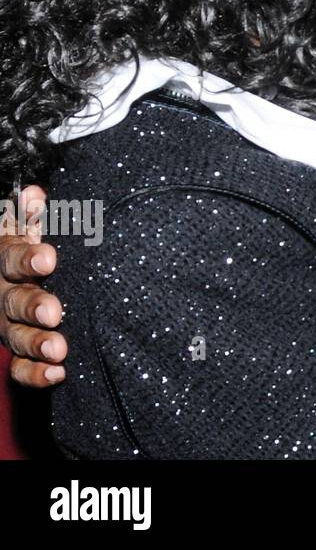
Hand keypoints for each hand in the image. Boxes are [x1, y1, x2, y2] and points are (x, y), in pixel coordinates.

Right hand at [0, 185, 65, 385]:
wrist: (27, 275)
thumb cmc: (35, 247)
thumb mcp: (30, 229)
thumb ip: (32, 215)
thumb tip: (33, 192)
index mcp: (6, 261)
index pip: (10, 258)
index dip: (26, 258)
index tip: (48, 259)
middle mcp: (1, 294)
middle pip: (11, 301)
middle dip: (32, 306)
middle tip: (55, 312)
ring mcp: (6, 325)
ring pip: (15, 336)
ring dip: (36, 344)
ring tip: (59, 349)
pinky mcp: (16, 351)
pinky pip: (19, 367)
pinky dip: (35, 372)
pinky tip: (58, 373)